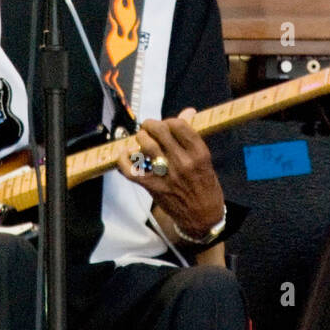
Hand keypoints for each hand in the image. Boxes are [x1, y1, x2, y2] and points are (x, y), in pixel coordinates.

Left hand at [118, 108, 224, 240]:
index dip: (169, 121)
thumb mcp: (204, 160)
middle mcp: (183, 163)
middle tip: (149, 127)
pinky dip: (124, 160)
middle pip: (160, 131)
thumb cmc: (205, 186)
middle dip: (151, 125)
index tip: (167, 124)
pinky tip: (125, 154)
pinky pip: (131, 170)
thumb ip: (192, 136)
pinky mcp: (153, 187)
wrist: (203, 218)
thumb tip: (188, 111)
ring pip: (146, 146)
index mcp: (199, 154)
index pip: (179, 125)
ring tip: (141, 138)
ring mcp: (167, 175)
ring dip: (140, 137)